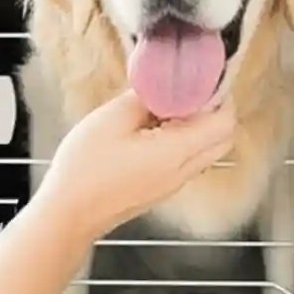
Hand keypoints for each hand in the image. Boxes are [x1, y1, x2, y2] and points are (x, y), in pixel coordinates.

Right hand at [34, 91, 236, 242]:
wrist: (69, 214)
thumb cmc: (86, 170)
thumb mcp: (111, 119)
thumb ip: (143, 98)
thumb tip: (159, 87)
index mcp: (176, 151)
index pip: (224, 123)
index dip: (221, 97)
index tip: (203, 80)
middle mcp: (182, 171)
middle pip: (222, 138)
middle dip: (213, 111)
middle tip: (188, 91)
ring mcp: (173, 183)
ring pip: (206, 150)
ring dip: (197, 126)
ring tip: (164, 108)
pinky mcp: (160, 188)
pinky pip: (186, 161)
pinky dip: (182, 141)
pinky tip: (151, 130)